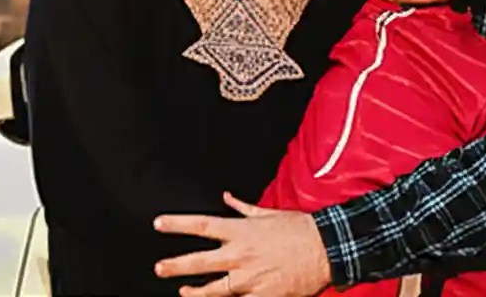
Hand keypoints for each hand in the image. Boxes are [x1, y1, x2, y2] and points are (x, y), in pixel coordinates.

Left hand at [153, 192, 331, 296]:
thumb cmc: (299, 228)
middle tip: (159, 268)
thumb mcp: (268, 213)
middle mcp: (241, 255)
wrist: (326, 248)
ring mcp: (250, 278)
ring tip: (184, 293)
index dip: (177, 224)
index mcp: (241, 231)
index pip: (201, 225)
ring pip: (215, 289)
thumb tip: (226, 198)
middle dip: (176, 265)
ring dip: (196, 292)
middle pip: (200, 261)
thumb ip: (243, 208)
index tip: (158, 224)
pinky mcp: (263, 295)